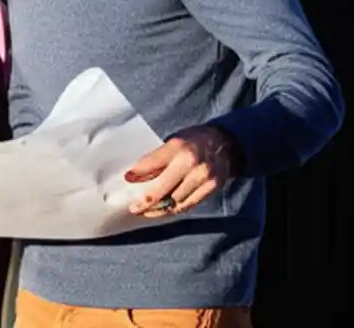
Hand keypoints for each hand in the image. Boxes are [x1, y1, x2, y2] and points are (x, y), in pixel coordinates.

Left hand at [124, 125, 239, 217]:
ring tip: (147, 212)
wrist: (226, 142)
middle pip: (163, 189)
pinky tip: (164, 211)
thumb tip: (133, 176)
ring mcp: (203, 177)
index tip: (127, 179)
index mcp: (178, 146)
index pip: (152, 163)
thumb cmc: (194, 140)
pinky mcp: (211, 187)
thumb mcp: (173, 142)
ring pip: (175, 201)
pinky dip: (175, 209)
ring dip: (159, 210)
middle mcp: (191, 163)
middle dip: (146, 202)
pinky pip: (189, 204)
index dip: (137, 174)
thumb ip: (156, 159)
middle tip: (134, 209)